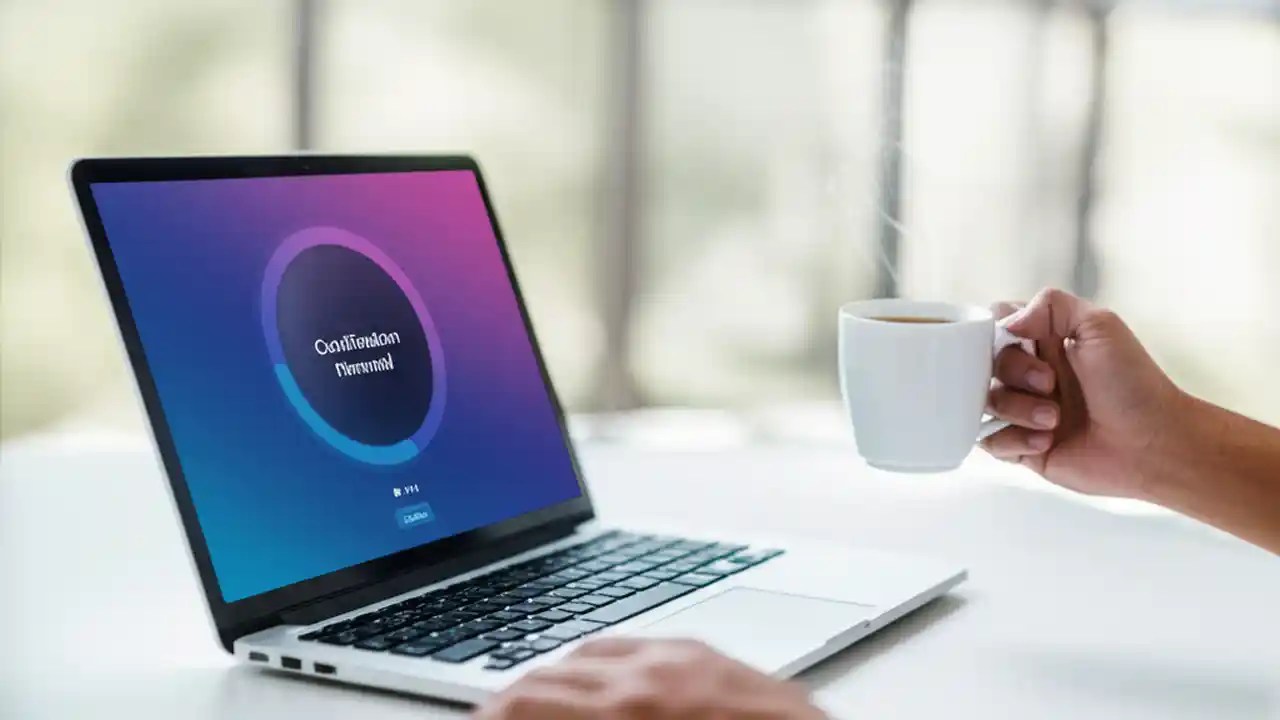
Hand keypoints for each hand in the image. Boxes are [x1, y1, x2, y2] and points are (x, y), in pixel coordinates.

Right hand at [472, 637, 826, 719]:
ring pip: (587, 650)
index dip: (491, 713)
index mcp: (626, 712)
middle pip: (547, 672)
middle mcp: (648, 674)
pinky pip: (634, 642)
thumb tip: (543, 715)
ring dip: (555, 676)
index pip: (527, 701)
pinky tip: (601, 681)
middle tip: (496, 716)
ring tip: (541, 701)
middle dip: (512, 697)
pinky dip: (602, 661)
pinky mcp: (706, 651)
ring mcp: (679, 655)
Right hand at [981, 287, 1187, 498]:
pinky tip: (1046, 442)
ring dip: (1017, 409)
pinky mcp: (1023, 447)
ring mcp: (1024, 410)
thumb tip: (1007, 322)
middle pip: (982, 362)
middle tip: (1050, 384)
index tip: (1020, 340)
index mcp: (1044, 341)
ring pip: (984, 401)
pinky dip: (1013, 440)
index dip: (996, 332)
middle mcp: (1030, 374)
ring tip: (1054, 420)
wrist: (1153, 444)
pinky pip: (989, 441)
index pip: (994, 323)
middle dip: (1014, 372)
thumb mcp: (1101, 324)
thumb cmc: (1135, 385)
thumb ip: (1051, 304)